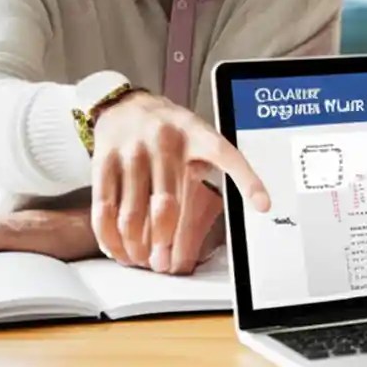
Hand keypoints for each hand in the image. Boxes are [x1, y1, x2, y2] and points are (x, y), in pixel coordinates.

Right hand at [90, 92, 268, 272]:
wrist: (124, 103)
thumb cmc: (169, 128)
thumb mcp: (198, 134)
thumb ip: (211, 166)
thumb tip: (237, 207)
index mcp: (196, 134)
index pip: (227, 156)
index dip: (247, 181)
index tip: (262, 205)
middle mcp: (164, 141)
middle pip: (166, 204)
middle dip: (164, 242)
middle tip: (165, 262)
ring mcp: (132, 151)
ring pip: (131, 213)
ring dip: (135, 246)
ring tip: (141, 259)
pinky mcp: (104, 161)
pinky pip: (104, 208)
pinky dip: (108, 235)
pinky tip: (116, 247)